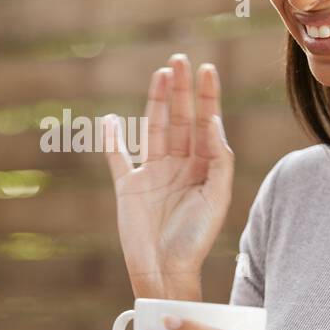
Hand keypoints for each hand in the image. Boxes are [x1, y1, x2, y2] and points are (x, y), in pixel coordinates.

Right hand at [101, 54, 233, 297]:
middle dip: (180, 90)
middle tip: (179, 60)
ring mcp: (152, 174)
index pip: (205, 123)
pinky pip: (118, 157)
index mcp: (203, 168)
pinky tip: (111, 120)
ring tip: (160, 75)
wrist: (165, 270)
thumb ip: (218, 158)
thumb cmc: (195, 238)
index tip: (207, 69)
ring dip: (155, 102)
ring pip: (153, 129)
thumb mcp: (216, 197)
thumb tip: (212, 122)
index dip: (207, 96)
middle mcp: (178, 166)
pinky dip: (112, 140)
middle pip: (179, 119)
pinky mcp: (128, 187)